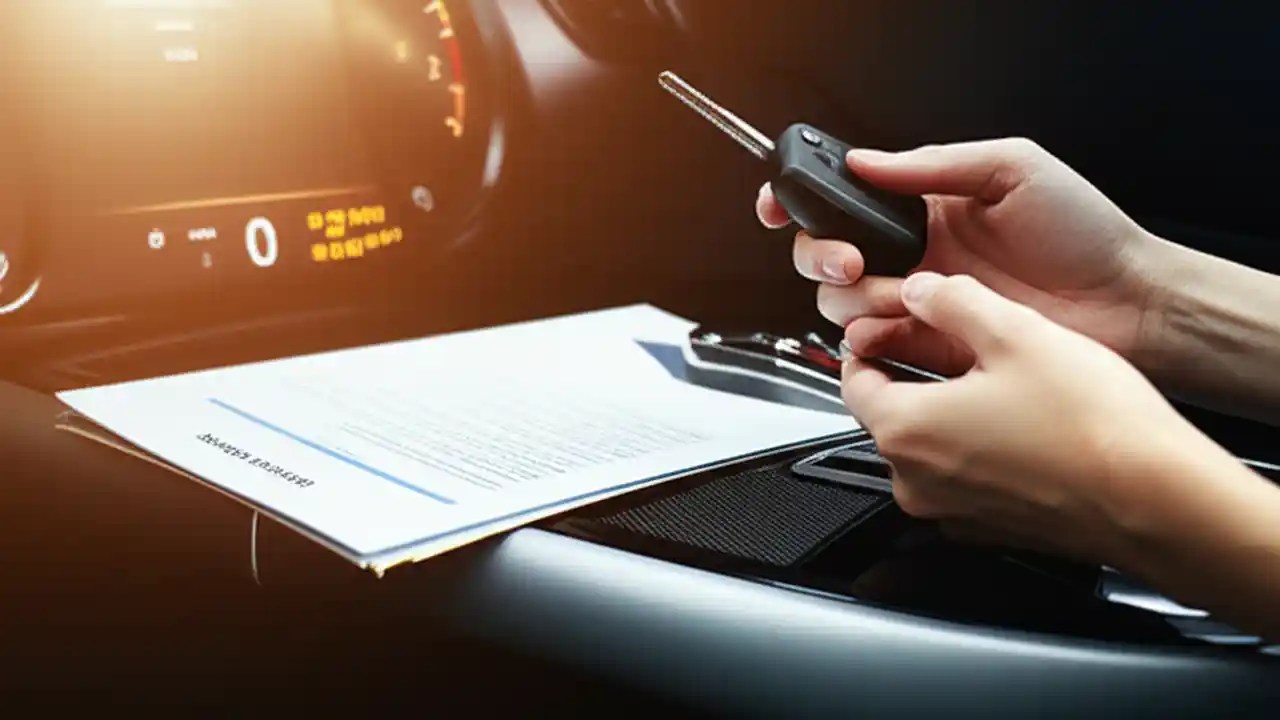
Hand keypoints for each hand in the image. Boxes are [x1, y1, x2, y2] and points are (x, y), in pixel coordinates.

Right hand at [758, 138, 1166, 375]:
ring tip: (899, 295)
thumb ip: (932, 164)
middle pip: (827, 257)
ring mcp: (921, 302)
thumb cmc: (1084, 233)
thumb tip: (866, 159)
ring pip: (842, 305)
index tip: (782, 204)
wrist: (1127, 304)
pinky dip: (869, 340)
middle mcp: (915, 255)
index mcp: (927, 206)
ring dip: (854, 300)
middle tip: (854, 259)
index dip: (803, 202)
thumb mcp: (1011, 168)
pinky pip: (875, 347)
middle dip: (823, 256)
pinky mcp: (932, 347)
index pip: (846, 200)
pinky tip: (894, 328)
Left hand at [842, 272, 1222, 562]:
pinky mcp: (991, 532)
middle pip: (890, 417)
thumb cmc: (1092, 426)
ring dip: (950, 417)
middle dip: (912, 380)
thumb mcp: (1015, 332)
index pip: (852, 381)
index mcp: (904, 430)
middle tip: (952, 349)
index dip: (866, 346)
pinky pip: (967, 481)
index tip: (882, 328)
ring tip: (1000, 385)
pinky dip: (981, 453)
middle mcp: (915, 482)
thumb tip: (920, 290)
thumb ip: (953, 302)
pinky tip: (1026, 427)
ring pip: (930, 451)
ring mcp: (953, 514)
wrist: (1159, 502)